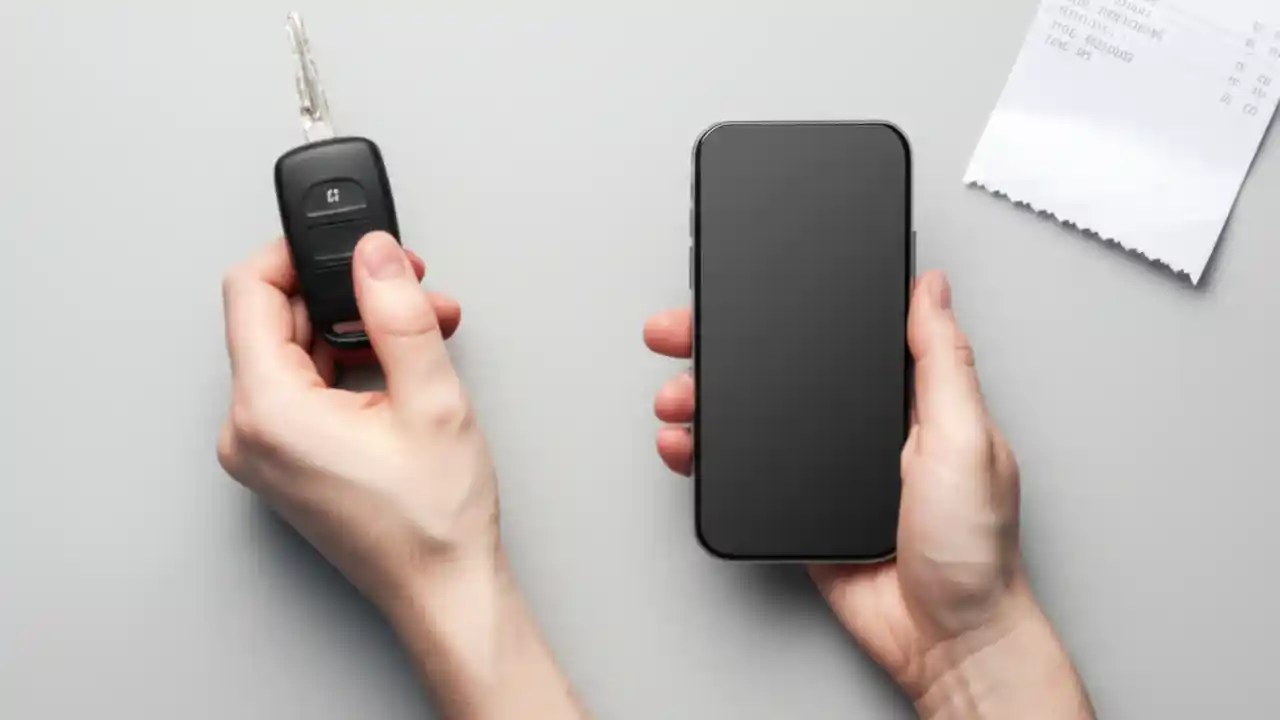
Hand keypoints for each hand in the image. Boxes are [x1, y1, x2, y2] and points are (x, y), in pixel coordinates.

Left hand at [218, 233, 583, 718]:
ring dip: (358, 329)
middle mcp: (248, 430)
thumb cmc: (435, 520)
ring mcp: (263, 448)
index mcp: (268, 410)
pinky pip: (304, 386)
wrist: (444, 590)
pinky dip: (350, 365)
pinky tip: (402, 367)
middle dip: (348, 294)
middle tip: (411, 289)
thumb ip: (397, 313)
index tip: (348, 242)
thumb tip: (374, 252)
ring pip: (296, 351)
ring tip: (424, 334)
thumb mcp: (431, 399)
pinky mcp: (285, 459)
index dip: (299, 252)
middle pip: (277, 318)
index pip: (249, 289)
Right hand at [645, 271, 1092, 718]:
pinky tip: (686, 444)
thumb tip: (933, 288)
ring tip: (676, 397)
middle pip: (781, 370)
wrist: (945, 638)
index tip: (746, 290)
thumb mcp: (966, 439)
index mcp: (910, 398)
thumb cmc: (974, 548)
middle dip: (723, 349)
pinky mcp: (799, 507)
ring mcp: (827, 467)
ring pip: (753, 417)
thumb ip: (944, 363)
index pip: (841, 335)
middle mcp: (864, 427)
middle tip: (680, 334)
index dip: (792, 308)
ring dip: (705, 401)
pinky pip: (745, 472)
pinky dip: (707, 456)